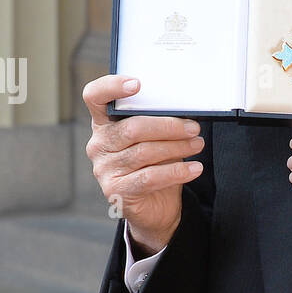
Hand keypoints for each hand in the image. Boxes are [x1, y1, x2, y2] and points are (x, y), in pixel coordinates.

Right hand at [82, 75, 205, 254]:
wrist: (155, 208)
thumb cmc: (156, 166)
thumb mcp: (157, 140)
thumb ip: (160, 124)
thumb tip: (186, 113)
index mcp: (105, 124)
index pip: (95, 97)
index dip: (111, 87)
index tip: (137, 84)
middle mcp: (99, 144)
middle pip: (133, 128)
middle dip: (168, 126)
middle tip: (193, 127)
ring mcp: (104, 169)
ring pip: (144, 152)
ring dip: (177, 147)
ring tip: (197, 145)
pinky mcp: (116, 191)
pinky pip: (149, 177)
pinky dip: (176, 172)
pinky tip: (194, 168)